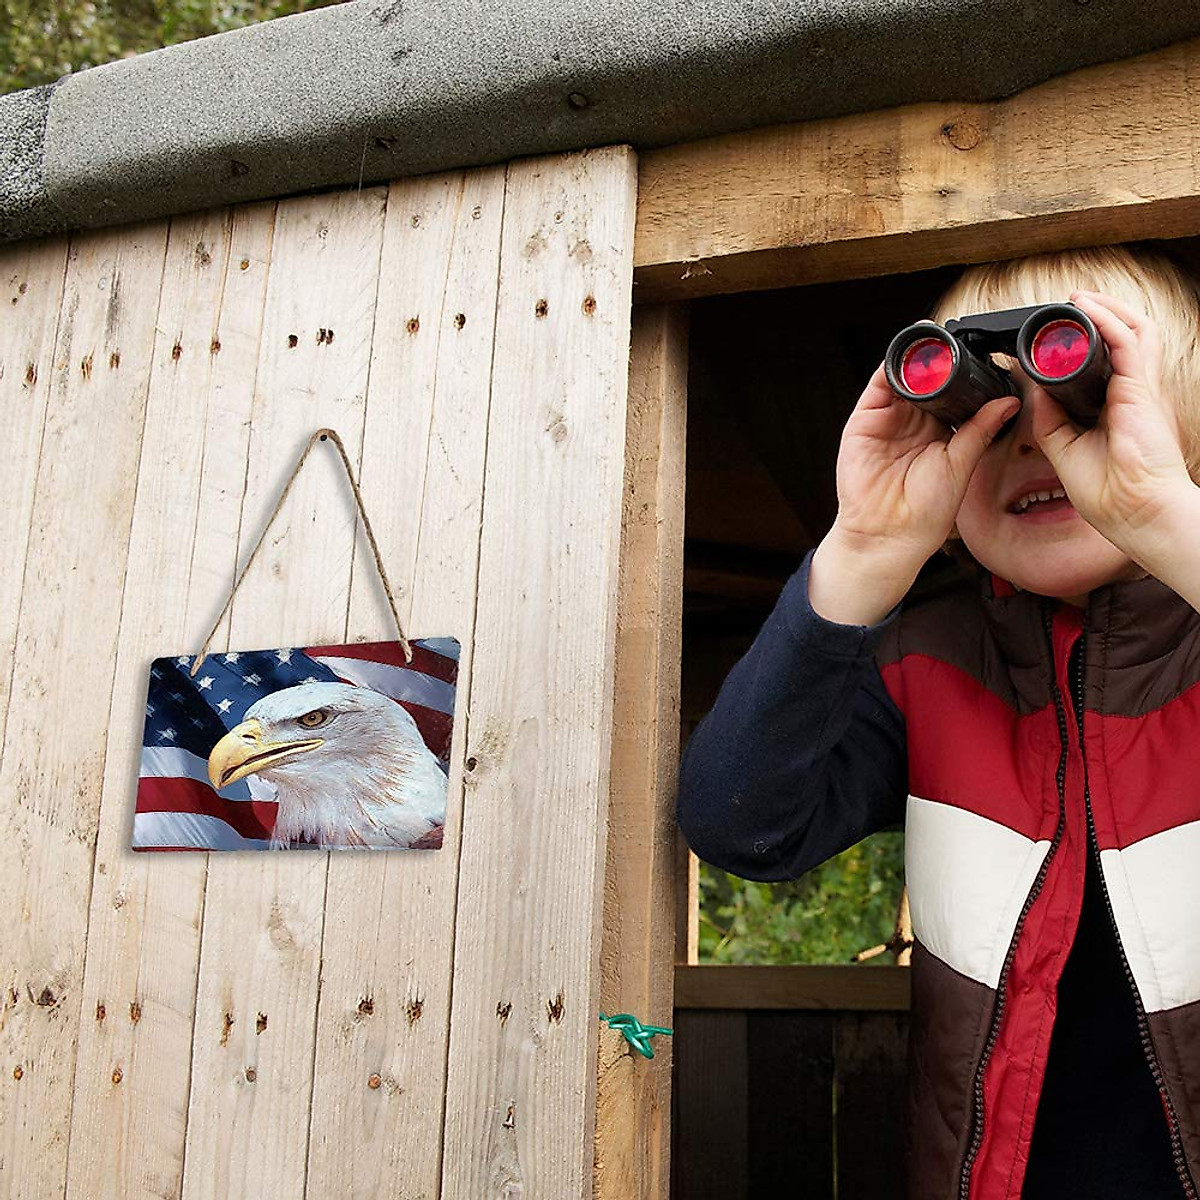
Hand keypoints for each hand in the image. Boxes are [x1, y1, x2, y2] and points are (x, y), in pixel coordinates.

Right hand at [830, 359, 1020, 570]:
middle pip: (927, 381)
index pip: (952, 394)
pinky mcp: (864, 420)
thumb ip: (980, 428)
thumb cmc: (926, 511)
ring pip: (903, 378)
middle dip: (940, 362)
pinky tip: (908, 356)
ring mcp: (887, 420)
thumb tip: (1009, 401)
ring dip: (917, 360)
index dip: (964, 376)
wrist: (890, 533)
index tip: (983, 357)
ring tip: (934, 342)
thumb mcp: (962, 463)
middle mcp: (913, 424)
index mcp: (939, 433)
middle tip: (959, 342)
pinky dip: (891, 367)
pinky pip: (877, 386)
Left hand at [1028, 289, 1195, 562]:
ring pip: (1134, 329)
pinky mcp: (1142, 388)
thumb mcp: (1064, 448)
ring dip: (1107, 308)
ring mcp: (1140, 387)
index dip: (1086, 344)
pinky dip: (1109, 319)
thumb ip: (1048, 416)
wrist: (1134, 512)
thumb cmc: (1108, 491)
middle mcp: (1132, 392)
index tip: (1055, 337)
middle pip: (1125, 338)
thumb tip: (1030, 386)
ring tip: (1079, 299)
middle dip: (1100, 316)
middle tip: (1070, 306)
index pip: (1106, 362)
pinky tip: (1088, 308)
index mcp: (1117, 407)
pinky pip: (1130, 340)